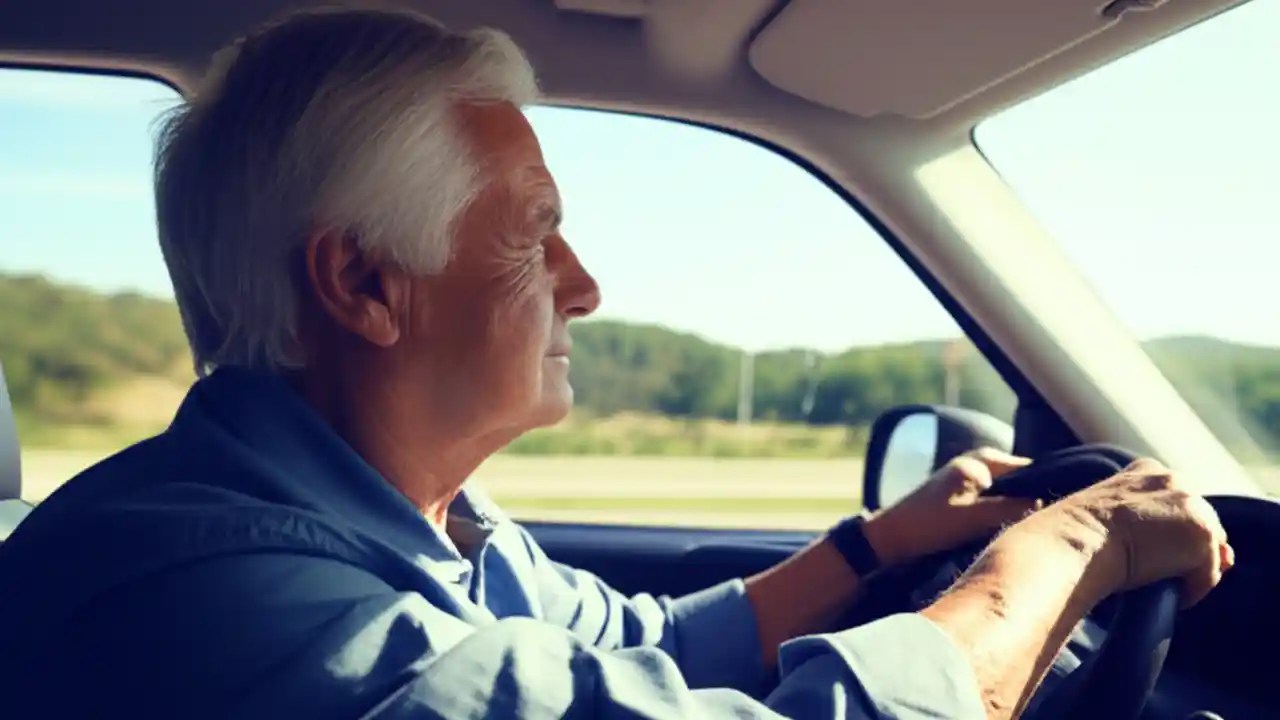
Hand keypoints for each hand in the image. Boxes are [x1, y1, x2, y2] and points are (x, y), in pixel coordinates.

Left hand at [864, 447, 1040, 565]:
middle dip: (1035, 497)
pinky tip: (1011, 528)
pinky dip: (1004, 511)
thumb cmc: (929, 525)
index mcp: (981, 461)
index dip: (1049, 486)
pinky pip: (995, 500)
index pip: (1031, 468)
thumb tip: (1047, 503)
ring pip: (1009, 492)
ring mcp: (969, 478)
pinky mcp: (963, 495)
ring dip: (1019, 507)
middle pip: (1022, 480)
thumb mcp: (976, 518)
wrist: (889, 538)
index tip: (1067, 507)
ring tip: (1036, 527)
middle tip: (1053, 522)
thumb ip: (1013, 507)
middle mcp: (977, 463)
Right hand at [1050, 458, 1233, 606]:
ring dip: (1189, 570)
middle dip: (1188, 549)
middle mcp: (1177, 480)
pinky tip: (1165, 593)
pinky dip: (1191, 590)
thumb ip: (1142, 522)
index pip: (1175, 502)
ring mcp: (1194, 506)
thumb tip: (1202, 549)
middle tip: (1160, 571)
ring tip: (1159, 583)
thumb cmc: (1077, 534)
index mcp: (1148, 469)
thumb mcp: (1107, 515)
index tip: (1151, 548)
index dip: (1169, 529)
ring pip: (1206, 551)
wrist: (1077, 541)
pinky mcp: (1203, 536)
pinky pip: (1208, 575)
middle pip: (1200, 523)